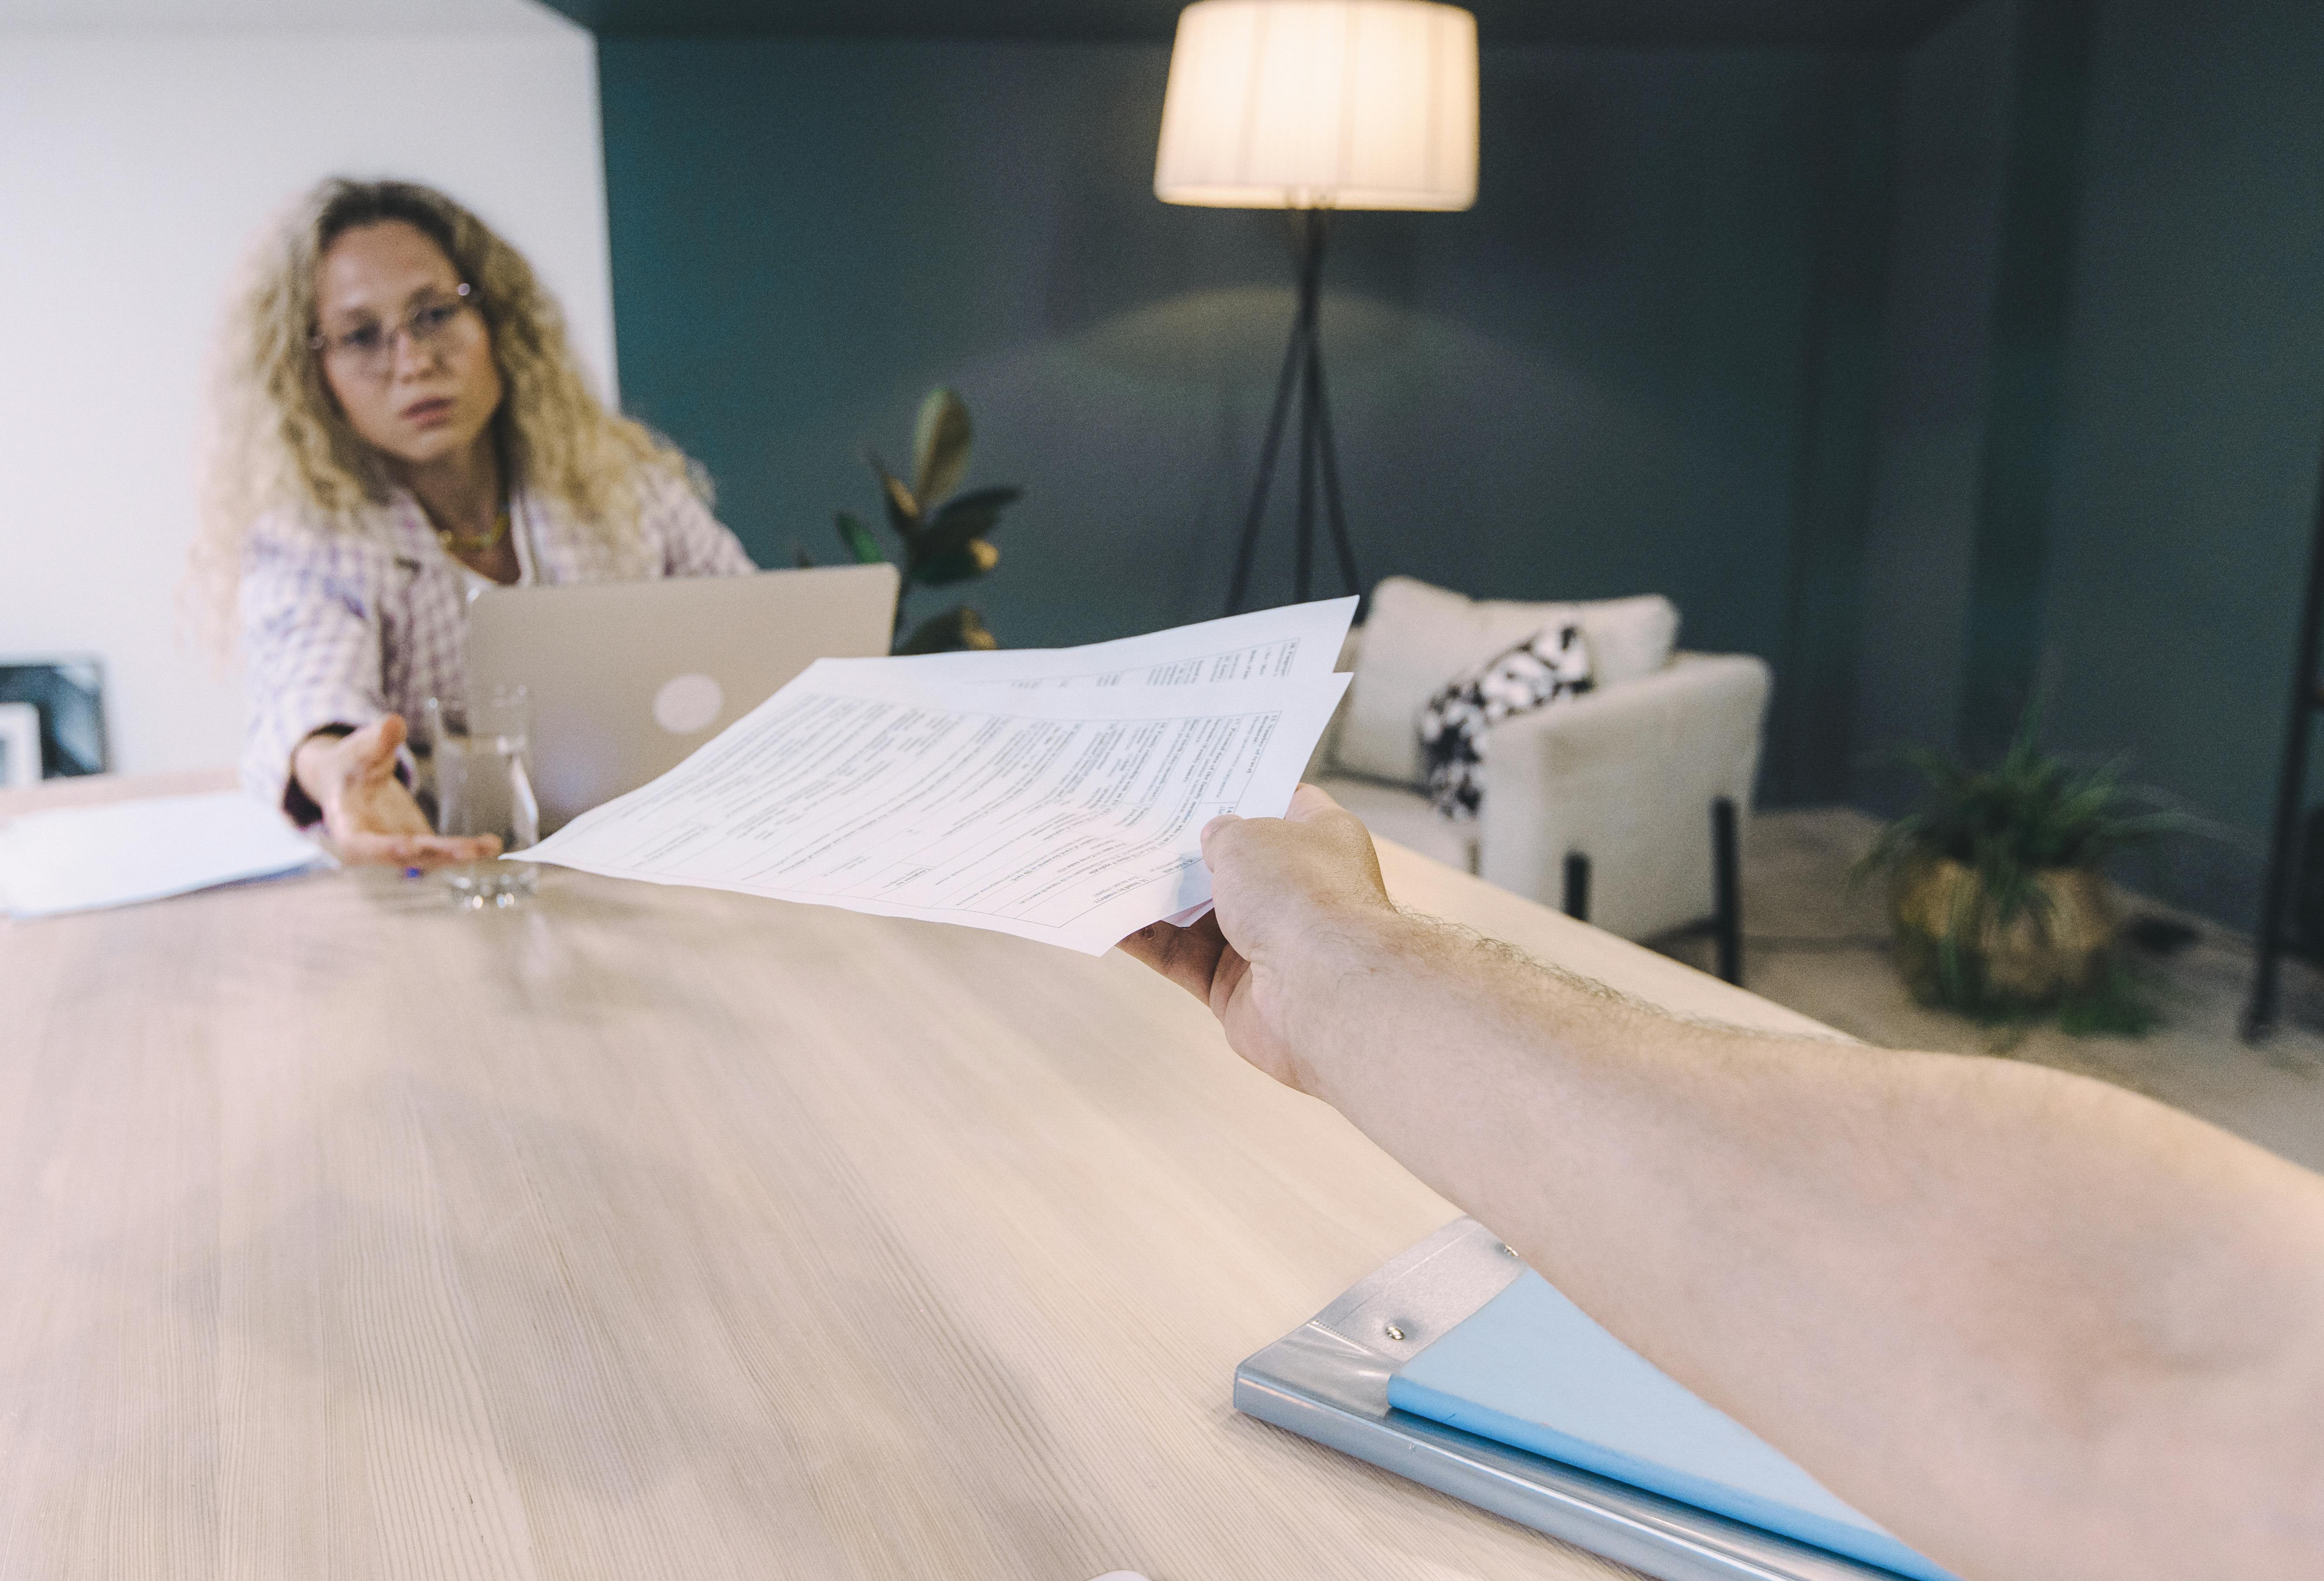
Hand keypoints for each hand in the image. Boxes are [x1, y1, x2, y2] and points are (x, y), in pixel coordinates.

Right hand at [292, 715, 500, 868]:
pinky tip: (492, 844)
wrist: (351, 781)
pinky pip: (444, 850)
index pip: (361, 845)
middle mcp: (375, 846)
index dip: (383, 848)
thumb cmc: (351, 766)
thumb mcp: (358, 750)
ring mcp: (400, 848)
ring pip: (430, 857)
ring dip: (459, 854)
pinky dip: (468, 849)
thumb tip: (393, 722)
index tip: (407, 845)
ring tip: (490, 846)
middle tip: (465, 850)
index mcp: (348, 827)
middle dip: (436, 852)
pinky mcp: (421, 843)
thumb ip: (375, 741)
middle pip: (405, 856)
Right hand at [1117, 783, 1396, 1091]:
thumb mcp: (1248, 839)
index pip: (1285, 803)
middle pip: (1235, 864)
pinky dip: (1148, 941)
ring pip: (1201, 914)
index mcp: (1321, 841)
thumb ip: (1222, 833)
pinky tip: (1109, 919)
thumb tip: (1210, 839)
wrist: (1321, 992)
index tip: (1200, 779)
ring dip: (1159, 895)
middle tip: (1139, 822)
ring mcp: (1269, 942)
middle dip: (1188, 848)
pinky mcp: (1237, 989)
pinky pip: (1182, 958)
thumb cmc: (1298, 896)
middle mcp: (1300, 891)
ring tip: (1109, 863)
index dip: (1244, 789)